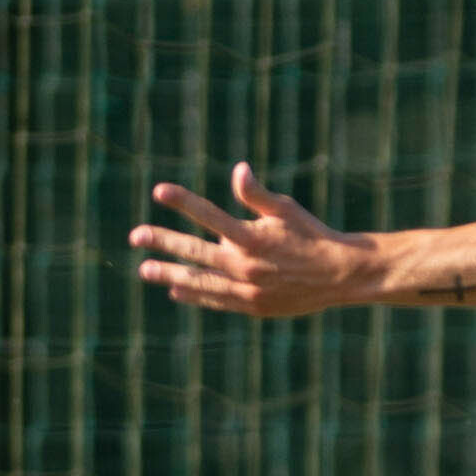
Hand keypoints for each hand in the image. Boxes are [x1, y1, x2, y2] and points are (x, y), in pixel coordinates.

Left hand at [131, 164, 377, 315]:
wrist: (340, 276)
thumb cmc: (311, 235)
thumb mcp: (286, 210)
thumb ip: (257, 194)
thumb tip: (238, 170)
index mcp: (253, 238)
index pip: (210, 216)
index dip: (184, 202)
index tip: (159, 191)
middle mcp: (246, 265)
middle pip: (196, 252)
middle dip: (163, 241)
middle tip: (136, 235)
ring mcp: (247, 289)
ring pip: (200, 281)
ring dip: (169, 273)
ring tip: (144, 269)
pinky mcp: (253, 306)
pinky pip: (216, 300)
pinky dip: (195, 295)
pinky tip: (175, 289)